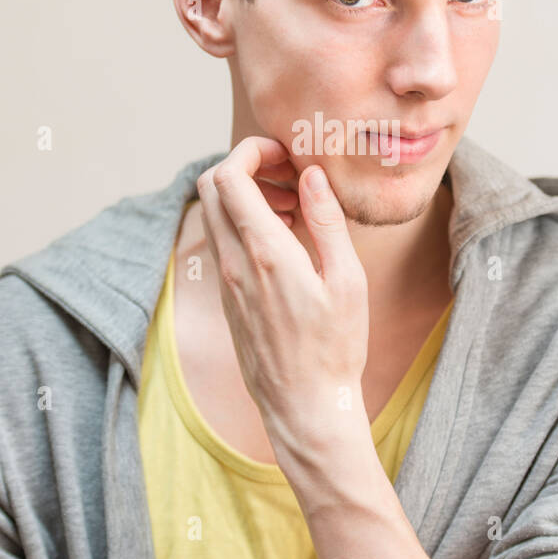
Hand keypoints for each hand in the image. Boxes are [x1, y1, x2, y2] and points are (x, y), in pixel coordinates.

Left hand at [197, 136, 370, 468]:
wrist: (305, 407)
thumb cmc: (335, 348)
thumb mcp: (347, 279)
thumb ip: (326, 221)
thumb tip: (311, 174)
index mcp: (264, 253)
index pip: (229, 176)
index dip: (251, 151)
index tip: (285, 155)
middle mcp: (234, 263)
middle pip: (210, 186)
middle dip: (246, 166)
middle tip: (288, 175)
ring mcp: (225, 281)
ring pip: (214, 213)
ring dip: (245, 195)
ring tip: (294, 207)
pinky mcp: (226, 297)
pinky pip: (222, 241)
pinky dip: (245, 223)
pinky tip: (285, 239)